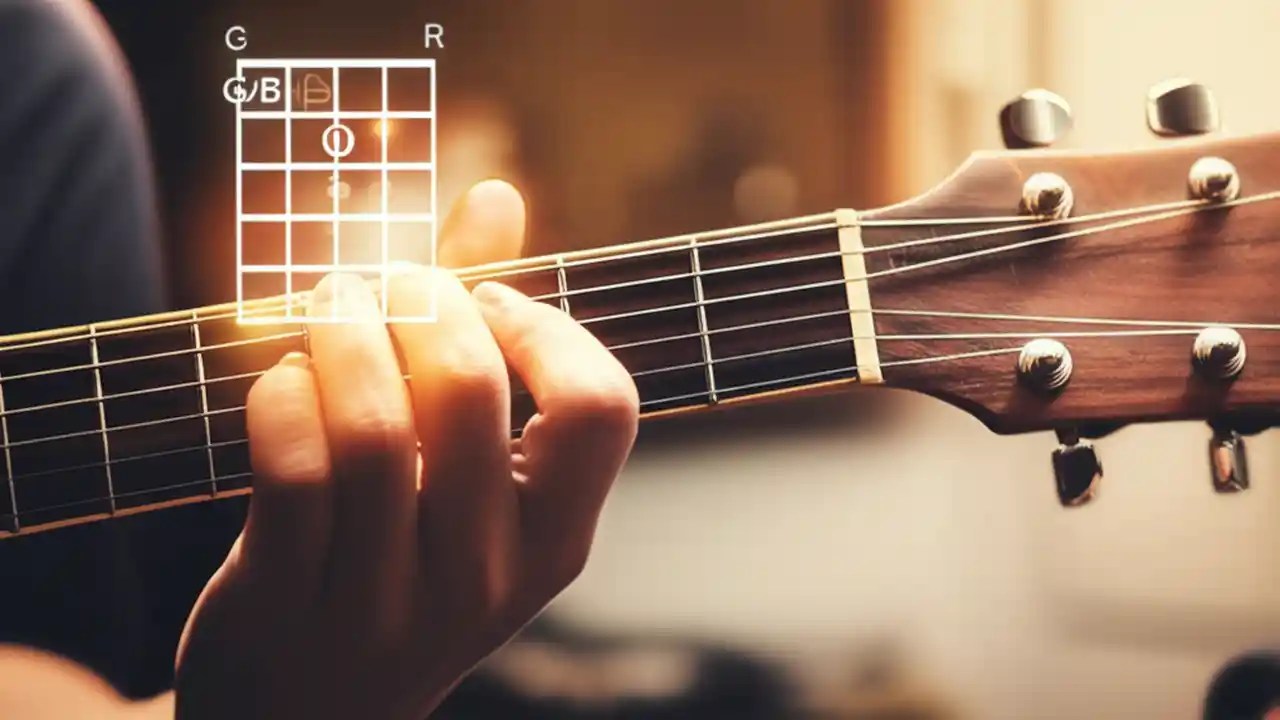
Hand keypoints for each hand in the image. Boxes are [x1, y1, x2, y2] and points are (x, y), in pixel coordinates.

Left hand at [173, 181, 639, 718]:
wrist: (303, 710)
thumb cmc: (400, 561)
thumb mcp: (466, 476)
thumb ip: (486, 331)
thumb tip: (499, 192)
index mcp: (555, 537)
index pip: (601, 407)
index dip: (542, 327)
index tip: (489, 302)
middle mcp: (488, 575)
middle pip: (471, 393)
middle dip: (420, 301)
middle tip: (390, 283)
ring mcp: (389, 599)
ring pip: (372, 428)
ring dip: (339, 334)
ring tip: (328, 308)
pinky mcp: (288, 603)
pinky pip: (291, 465)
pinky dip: (280, 394)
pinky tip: (282, 384)